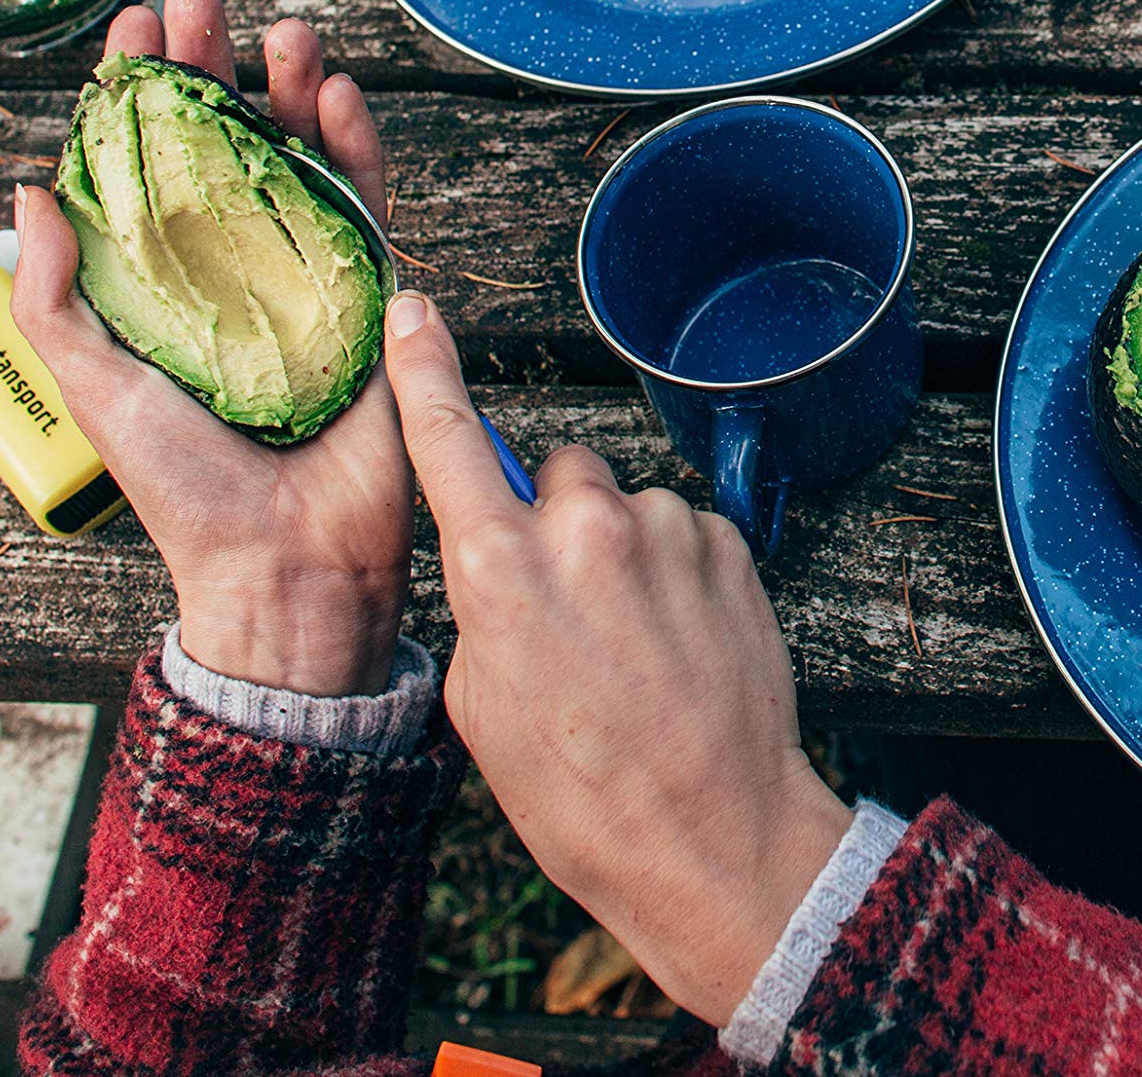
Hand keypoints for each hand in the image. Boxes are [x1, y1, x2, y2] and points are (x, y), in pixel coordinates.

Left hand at [9, 0, 409, 697]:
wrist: (285, 554)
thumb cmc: (185, 488)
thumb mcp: (96, 385)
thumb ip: (59, 294)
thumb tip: (30, 192)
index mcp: (162, 282)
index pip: (147, 165)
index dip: (139, 96)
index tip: (130, 35)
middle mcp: (234, 264)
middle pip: (225, 140)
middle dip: (213, 64)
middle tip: (199, 0)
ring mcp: (306, 270)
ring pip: (301, 154)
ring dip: (291, 86)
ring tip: (279, 32)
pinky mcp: (373, 289)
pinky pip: (368, 200)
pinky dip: (357, 142)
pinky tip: (336, 96)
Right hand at [388, 293, 851, 1022]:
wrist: (709, 832)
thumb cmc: (581, 793)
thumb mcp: (483, 702)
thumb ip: (485, 600)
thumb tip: (503, 557)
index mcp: (496, 568)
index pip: (446, 439)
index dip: (426, 368)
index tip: (414, 310)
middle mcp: (581, 529)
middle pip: (555, 473)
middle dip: (557, 520)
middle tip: (572, 611)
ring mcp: (663, 530)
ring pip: (624, 507)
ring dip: (625, 553)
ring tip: (638, 646)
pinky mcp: (727, 543)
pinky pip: (683, 530)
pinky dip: (678, 570)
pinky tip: (681, 642)